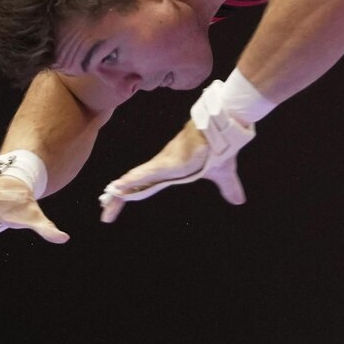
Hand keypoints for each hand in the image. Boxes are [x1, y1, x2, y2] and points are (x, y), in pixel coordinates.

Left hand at [98, 118, 248, 222]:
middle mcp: (162, 167)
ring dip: (122, 190)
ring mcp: (164, 163)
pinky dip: (133, 180)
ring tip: (106, 198)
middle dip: (119, 199)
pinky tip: (120, 185)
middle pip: (135, 186)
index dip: (130, 195)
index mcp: (169, 171)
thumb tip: (238, 200)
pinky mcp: (169, 162)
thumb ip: (228, 187)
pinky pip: (147, 173)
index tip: (116, 204)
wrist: (223, 129)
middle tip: (105, 214)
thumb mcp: (222, 174)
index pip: (145, 187)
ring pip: (136, 180)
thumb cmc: (219, 147)